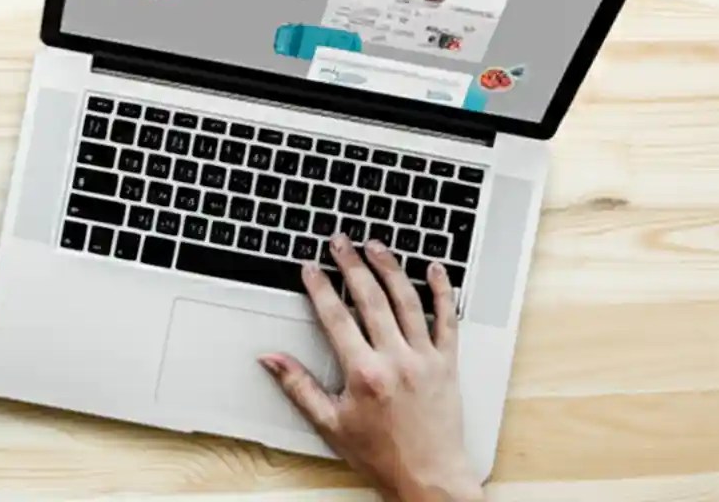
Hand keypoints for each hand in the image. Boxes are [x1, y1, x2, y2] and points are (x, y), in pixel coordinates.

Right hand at [259, 234, 482, 501]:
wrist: (428, 477)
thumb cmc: (380, 454)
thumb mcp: (329, 423)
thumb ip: (298, 386)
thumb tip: (271, 360)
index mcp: (364, 374)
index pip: (336, 317)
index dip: (320, 288)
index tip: (310, 268)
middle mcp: (395, 360)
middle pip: (370, 299)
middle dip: (352, 264)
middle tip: (340, 242)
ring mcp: (425, 359)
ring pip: (407, 301)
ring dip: (389, 268)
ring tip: (375, 245)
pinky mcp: (448, 363)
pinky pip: (447, 319)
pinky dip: (441, 291)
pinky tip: (433, 269)